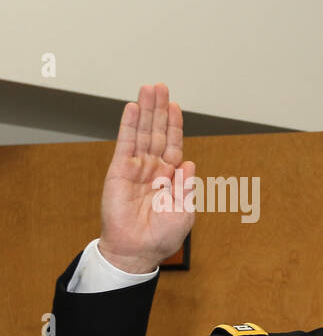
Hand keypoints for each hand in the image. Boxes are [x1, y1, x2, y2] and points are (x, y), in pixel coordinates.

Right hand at [99, 83, 195, 273]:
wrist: (138, 249)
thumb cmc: (162, 235)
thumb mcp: (185, 211)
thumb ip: (187, 187)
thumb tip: (190, 162)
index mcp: (172, 177)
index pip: (174, 144)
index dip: (175, 124)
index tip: (175, 105)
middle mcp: (154, 168)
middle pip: (158, 132)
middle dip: (159, 109)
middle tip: (160, 86)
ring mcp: (137, 168)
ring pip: (142, 133)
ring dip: (145, 111)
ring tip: (147, 89)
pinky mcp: (120, 171)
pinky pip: (126, 144)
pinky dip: (129, 126)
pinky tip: (132, 108)